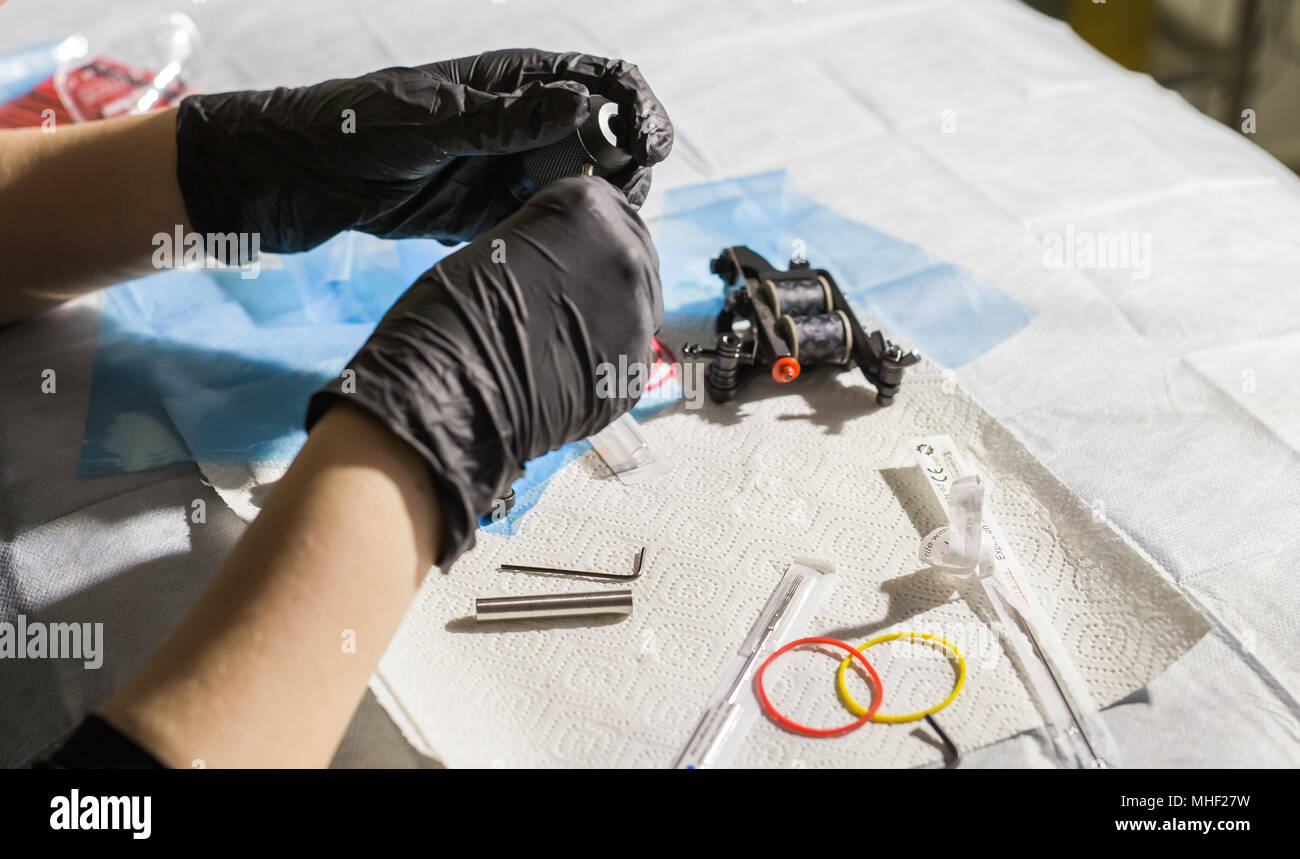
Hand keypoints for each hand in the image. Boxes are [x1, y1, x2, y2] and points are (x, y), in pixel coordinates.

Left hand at [175, 49, 672, 253]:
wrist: (299, 179)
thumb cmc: (354, 128)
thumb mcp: (433, 121)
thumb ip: (506, 119)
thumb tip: (586, 106)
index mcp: (513, 82)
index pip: (600, 82)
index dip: (636, 106)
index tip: (648, 142)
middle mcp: (522, 124)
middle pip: (606, 138)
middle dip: (629, 162)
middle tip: (625, 193)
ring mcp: (510, 170)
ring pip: (583, 185)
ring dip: (601, 204)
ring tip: (598, 223)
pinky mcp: (492, 215)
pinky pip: (544, 224)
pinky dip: (563, 237)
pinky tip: (568, 253)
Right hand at [305, 176, 662, 564]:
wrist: (443, 394)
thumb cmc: (448, 316)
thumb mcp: (497, 246)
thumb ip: (547, 242)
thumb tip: (564, 258)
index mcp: (588, 210)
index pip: (608, 205)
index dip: (584, 232)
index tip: (570, 249)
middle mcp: (625, 257)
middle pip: (632, 255)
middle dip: (601, 272)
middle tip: (563, 296)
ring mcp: (637, 318)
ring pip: (637, 308)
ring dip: (606, 316)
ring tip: (557, 337)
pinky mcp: (635, 373)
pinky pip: (628, 357)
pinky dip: (603, 361)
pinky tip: (562, 369)